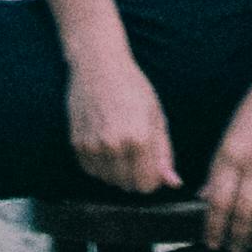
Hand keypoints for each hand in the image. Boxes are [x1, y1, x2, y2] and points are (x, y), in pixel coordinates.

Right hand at [65, 46, 180, 197]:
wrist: (97, 65)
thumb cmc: (132, 87)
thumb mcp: (156, 117)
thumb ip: (164, 153)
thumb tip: (173, 183)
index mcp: (139, 138)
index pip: (146, 185)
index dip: (152, 179)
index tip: (152, 166)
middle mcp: (114, 145)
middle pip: (127, 186)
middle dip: (135, 175)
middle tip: (136, 151)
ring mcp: (93, 145)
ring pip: (108, 180)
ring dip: (116, 170)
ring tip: (120, 143)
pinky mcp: (77, 143)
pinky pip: (92, 170)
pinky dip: (100, 163)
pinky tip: (105, 142)